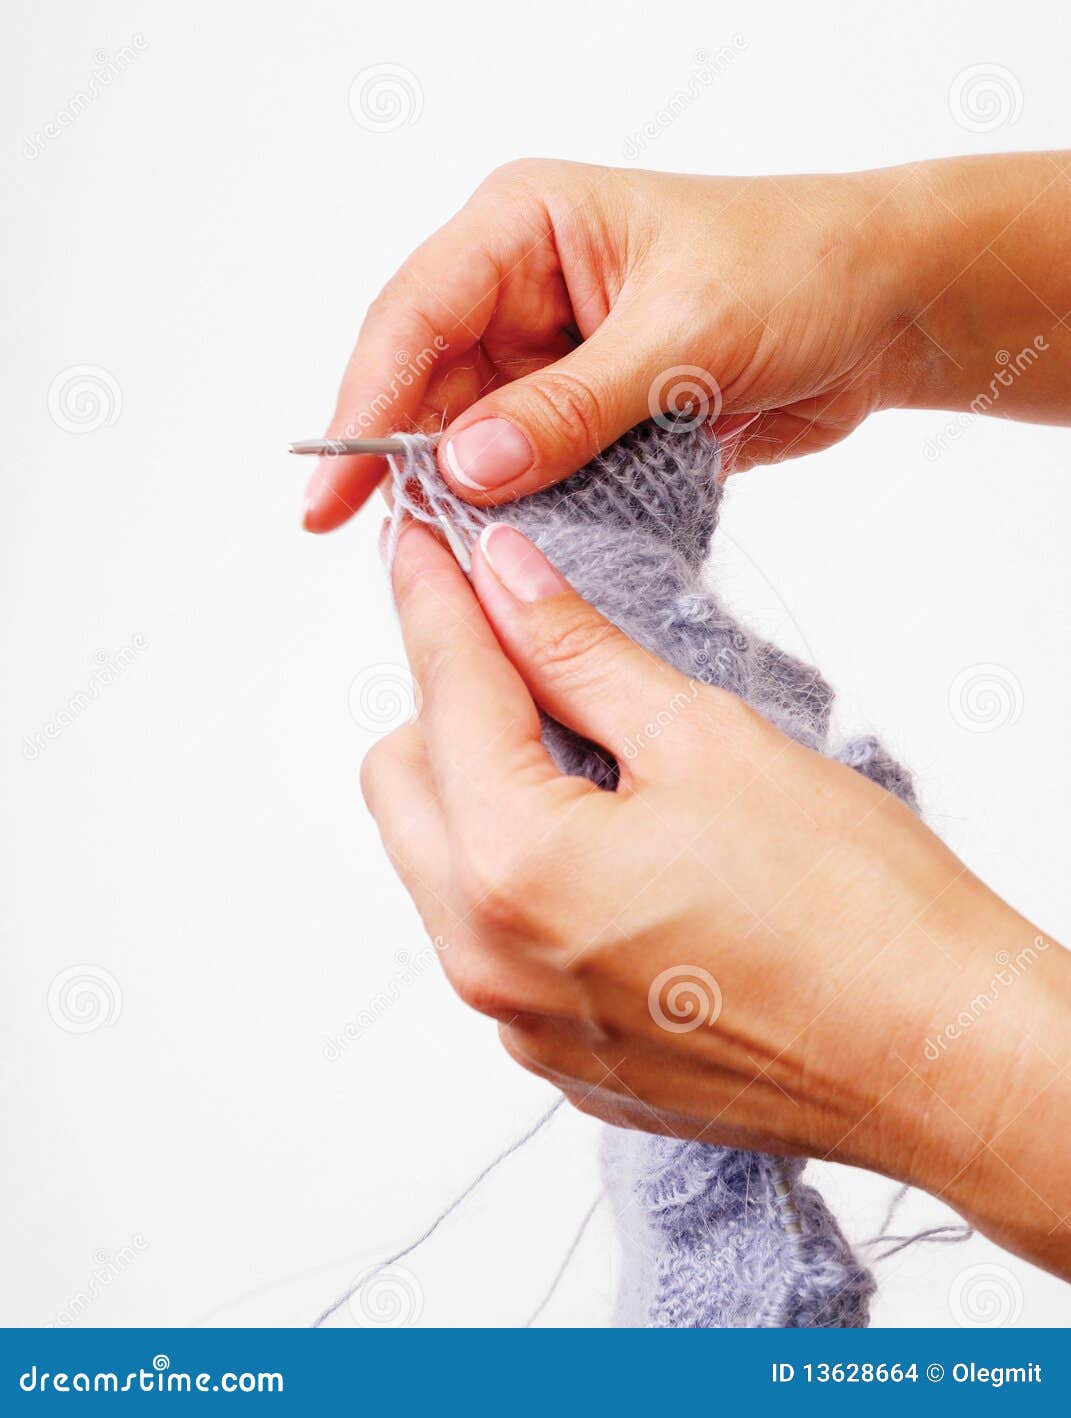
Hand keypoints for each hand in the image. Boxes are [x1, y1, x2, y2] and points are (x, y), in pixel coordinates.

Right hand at [304, 151, 1070, 531]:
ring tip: (464, 565)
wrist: (888, 304)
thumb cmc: (799, 268)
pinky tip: (521, 553)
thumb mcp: (683, 335)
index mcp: (525, 224)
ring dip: (475, 500)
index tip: (333, 497)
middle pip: (427, 386)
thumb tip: (464, 468)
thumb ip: (570, 407)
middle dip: (411, 468)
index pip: (413, 316)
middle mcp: (520, 286)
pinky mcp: (586, 411)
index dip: (364, 408)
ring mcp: (551, 354)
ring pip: (474, 440)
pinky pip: (532, 470)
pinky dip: (529, 512)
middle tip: (399, 557)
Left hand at [362, 521, 1070, 1277]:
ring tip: (589, 747)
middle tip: (525, 643)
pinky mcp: (562, 1055)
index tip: (424, 542)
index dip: (435, 598)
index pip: (442, 691)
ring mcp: (520, 1022)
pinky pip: (491, 934)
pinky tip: (610, 837)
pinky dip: (519, 868)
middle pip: (401, 781)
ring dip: (480, 784)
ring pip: (438, 861)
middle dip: (446, 697)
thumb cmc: (857, 911)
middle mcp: (489, 961)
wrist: (943, 1060)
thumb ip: (577, 651)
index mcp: (513, 870)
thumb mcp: (706, 739)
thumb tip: (504, 576)